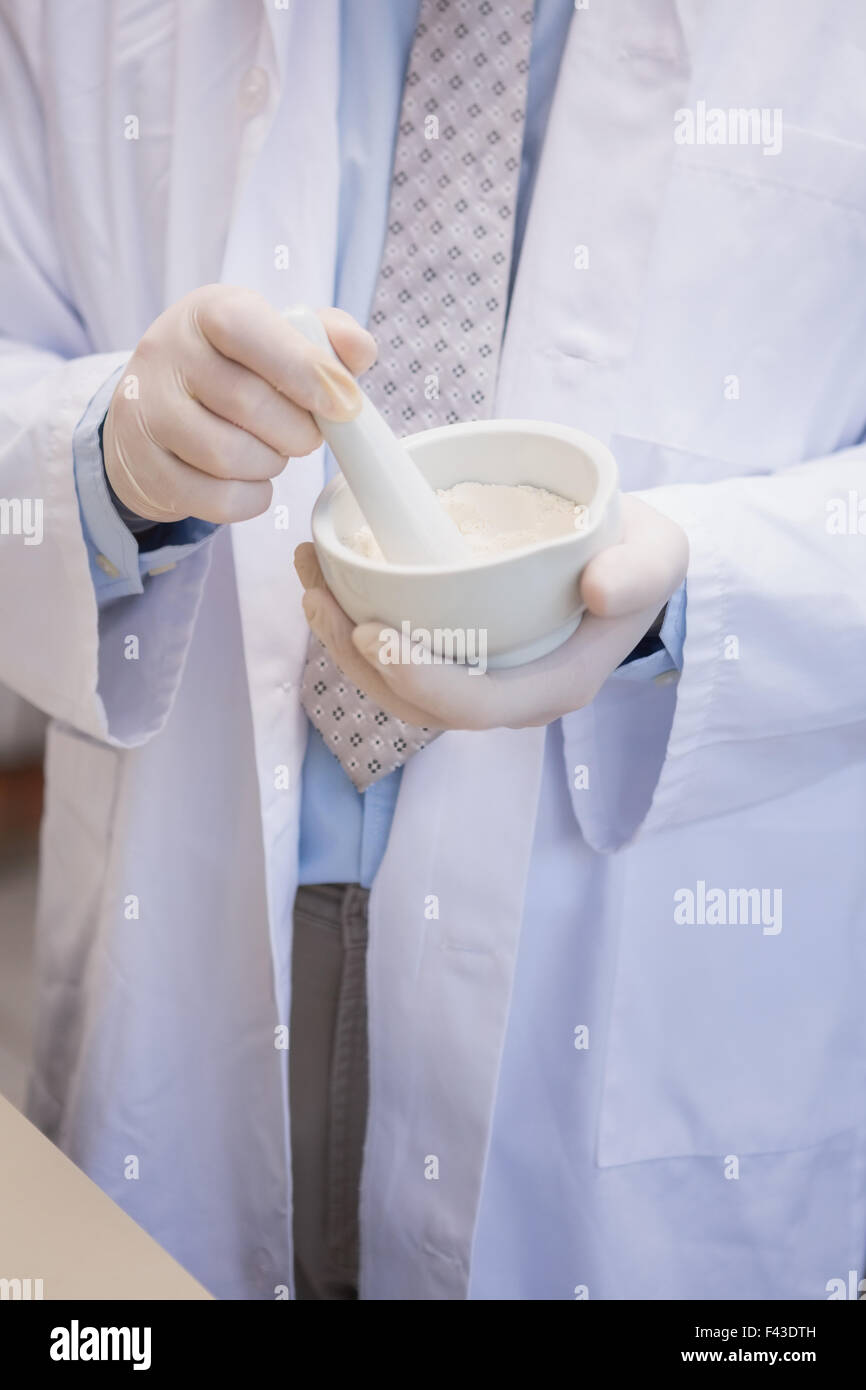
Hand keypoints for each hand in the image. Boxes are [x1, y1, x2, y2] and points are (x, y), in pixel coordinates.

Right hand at [103, 287, 375, 523]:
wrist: (154, 411)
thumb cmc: (233, 369)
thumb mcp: (274, 337)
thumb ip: (324, 337)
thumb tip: (360, 350)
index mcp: (205, 311)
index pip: (248, 330)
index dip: (303, 368)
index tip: (344, 403)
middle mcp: (165, 354)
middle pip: (247, 403)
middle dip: (297, 431)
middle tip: (306, 434)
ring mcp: (146, 412)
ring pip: (228, 455)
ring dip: (271, 464)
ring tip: (272, 451)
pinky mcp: (144, 467)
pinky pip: (214, 498)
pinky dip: (251, 498)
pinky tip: (251, 480)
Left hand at [295, 495, 687, 730]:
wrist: (631, 563)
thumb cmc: (640, 562)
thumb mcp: (657, 557)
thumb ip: (637, 573)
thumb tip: (596, 588)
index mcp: (551, 685)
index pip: (471, 707)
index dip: (417, 680)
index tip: (373, 634)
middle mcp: (505, 693)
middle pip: (414, 702)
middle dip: (356, 658)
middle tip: (318, 594)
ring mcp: (476, 677)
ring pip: (393, 684)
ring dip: (342, 639)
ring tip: (309, 578)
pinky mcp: (455, 652)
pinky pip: (395, 655)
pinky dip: (355, 622)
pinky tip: (328, 576)